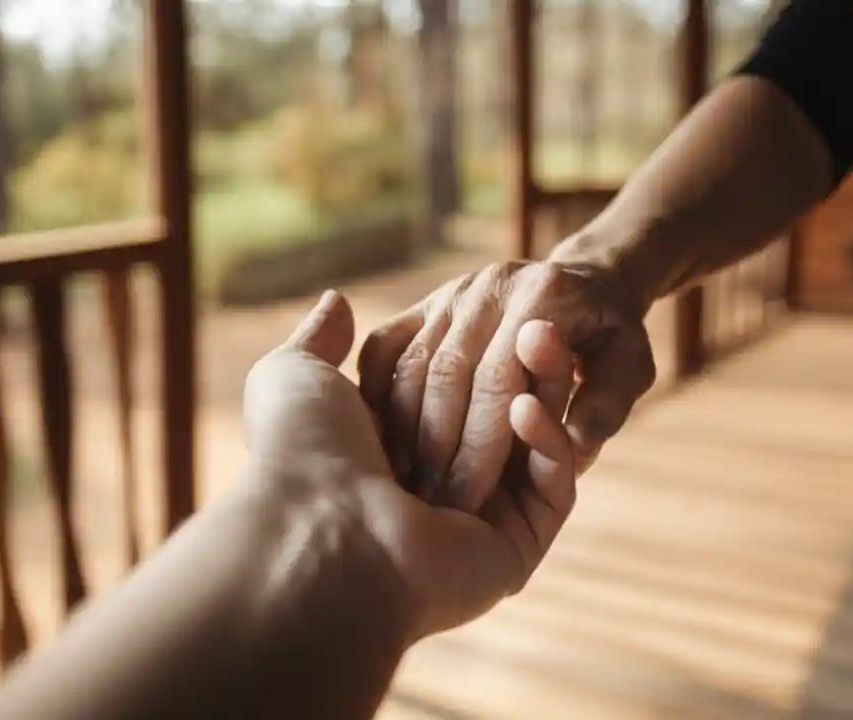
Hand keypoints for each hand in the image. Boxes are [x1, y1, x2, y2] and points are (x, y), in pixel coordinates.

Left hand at [244, 290, 579, 637]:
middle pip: (503, 416)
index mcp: (395, 457)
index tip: (500, 311)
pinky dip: (548, 441)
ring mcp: (483, 523)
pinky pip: (552, 490)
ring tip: (540, 337)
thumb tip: (338, 302)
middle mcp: (439, 491)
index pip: (459, 392)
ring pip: (535, 448)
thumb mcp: (300, 377)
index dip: (483, 348)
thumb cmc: (302, 450)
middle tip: (536, 321)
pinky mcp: (517, 549)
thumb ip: (323, 341)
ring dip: (546, 387)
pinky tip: (527, 403)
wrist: (318, 527)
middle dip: (523, 363)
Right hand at [358, 260, 654, 511]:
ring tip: (403, 481)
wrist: (584, 286)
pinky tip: (378, 440)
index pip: (500, 377)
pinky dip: (375, 393)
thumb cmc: (609, 338)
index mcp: (544, 295)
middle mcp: (490, 285)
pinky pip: (385, 348)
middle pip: (448, 371)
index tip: (470, 501)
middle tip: (430, 503)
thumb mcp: (630, 369)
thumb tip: (576, 451)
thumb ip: (605, 408)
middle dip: (438, 443)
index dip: (481, 443)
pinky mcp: (426, 302)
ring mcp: (452, 292)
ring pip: (411, 363)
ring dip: (402, 427)